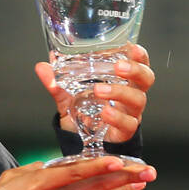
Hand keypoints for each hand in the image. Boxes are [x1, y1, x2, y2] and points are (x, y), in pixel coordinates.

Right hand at [0, 156, 156, 189]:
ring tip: (142, 181)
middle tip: (146, 170)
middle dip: (122, 177)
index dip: (98, 167)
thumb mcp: (10, 179)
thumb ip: (33, 168)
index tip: (119, 162)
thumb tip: (55, 164)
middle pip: (93, 186)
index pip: (74, 173)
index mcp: (38, 184)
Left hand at [34, 43, 153, 142]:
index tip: (131, 47)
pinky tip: (105, 113)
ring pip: (138, 99)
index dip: (139, 56)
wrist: (81, 141)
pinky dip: (117, 117)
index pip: (138, 64)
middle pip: (146, 79)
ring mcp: (130, 113)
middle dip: (135, 71)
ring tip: (99, 90)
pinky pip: (128, 123)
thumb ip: (56, 83)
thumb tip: (42, 66)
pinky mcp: (125, 131)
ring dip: (120, 92)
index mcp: (121, 81)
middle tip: (118, 67)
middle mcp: (130, 95)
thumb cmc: (83, 113)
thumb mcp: (68, 96)